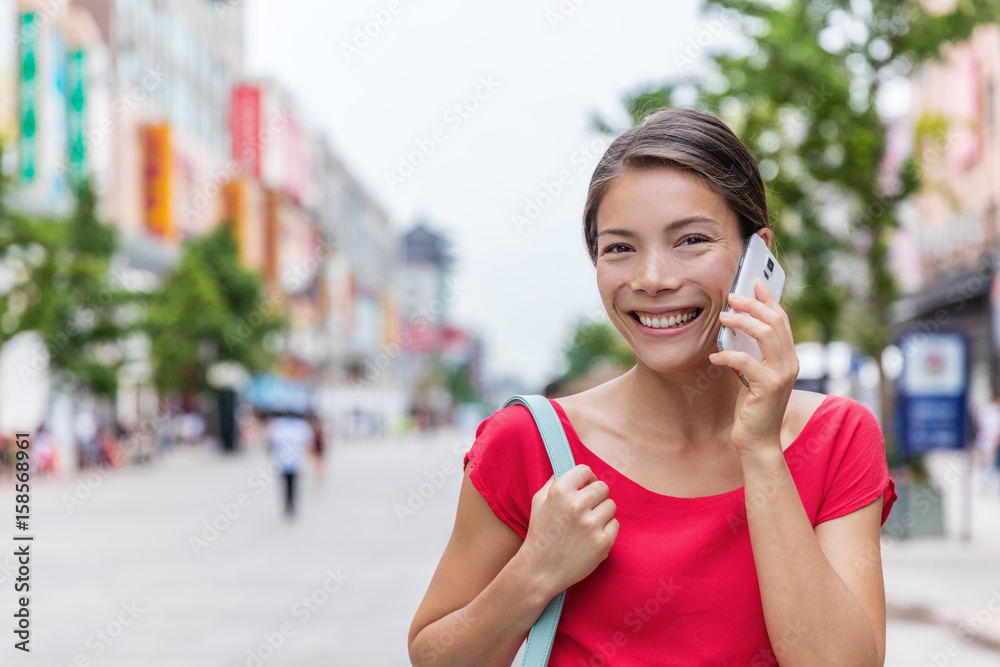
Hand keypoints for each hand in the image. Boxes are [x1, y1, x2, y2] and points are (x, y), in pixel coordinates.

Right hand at [522, 464, 618, 597]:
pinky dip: (606, 530)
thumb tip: (574, 472)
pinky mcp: (603, 541)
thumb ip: (555, 482)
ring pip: (611, 506)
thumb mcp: (539, 501)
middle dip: (596, 497)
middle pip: (603, 488)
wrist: (540, 569)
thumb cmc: (540, 534)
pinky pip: (615, 525)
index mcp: (560, 491)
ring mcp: (591, 524)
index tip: (586, 486)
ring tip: (587, 526)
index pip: (585, 470)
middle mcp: (577, 505)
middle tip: (587, 509)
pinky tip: (591, 538)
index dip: (587, 478)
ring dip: (602, 514)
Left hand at [709, 278, 798, 455]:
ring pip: (765, 334)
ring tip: (723, 318)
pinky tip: (714, 356)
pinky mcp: (768, 387)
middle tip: (731, 296)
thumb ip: (750, 353)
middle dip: (752, 304)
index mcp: (788, 358)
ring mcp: (782, 375)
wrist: (758, 441)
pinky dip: (728, 354)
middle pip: (775, 322)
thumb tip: (733, 327)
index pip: (781, 320)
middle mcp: (790, 363)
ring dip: (742, 321)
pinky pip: (746, 360)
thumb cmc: (752, 407)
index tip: (754, 282)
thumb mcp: (752, 374)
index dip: (768, 299)